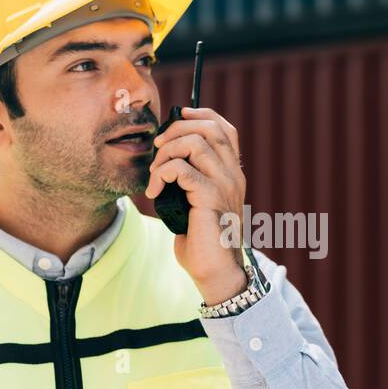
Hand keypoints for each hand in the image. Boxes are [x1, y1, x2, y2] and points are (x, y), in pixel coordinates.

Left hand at [144, 106, 246, 304]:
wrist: (217, 272)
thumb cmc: (204, 242)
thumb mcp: (198, 204)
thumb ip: (191, 181)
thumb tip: (166, 162)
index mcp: (233, 173)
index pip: (224, 128)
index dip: (200, 115)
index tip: (177, 118)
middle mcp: (233, 175)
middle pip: (209, 128)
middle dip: (176, 130)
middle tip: (157, 148)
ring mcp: (225, 184)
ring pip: (195, 143)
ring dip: (166, 152)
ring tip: (155, 173)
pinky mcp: (210, 197)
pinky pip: (182, 169)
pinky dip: (162, 174)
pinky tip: (154, 191)